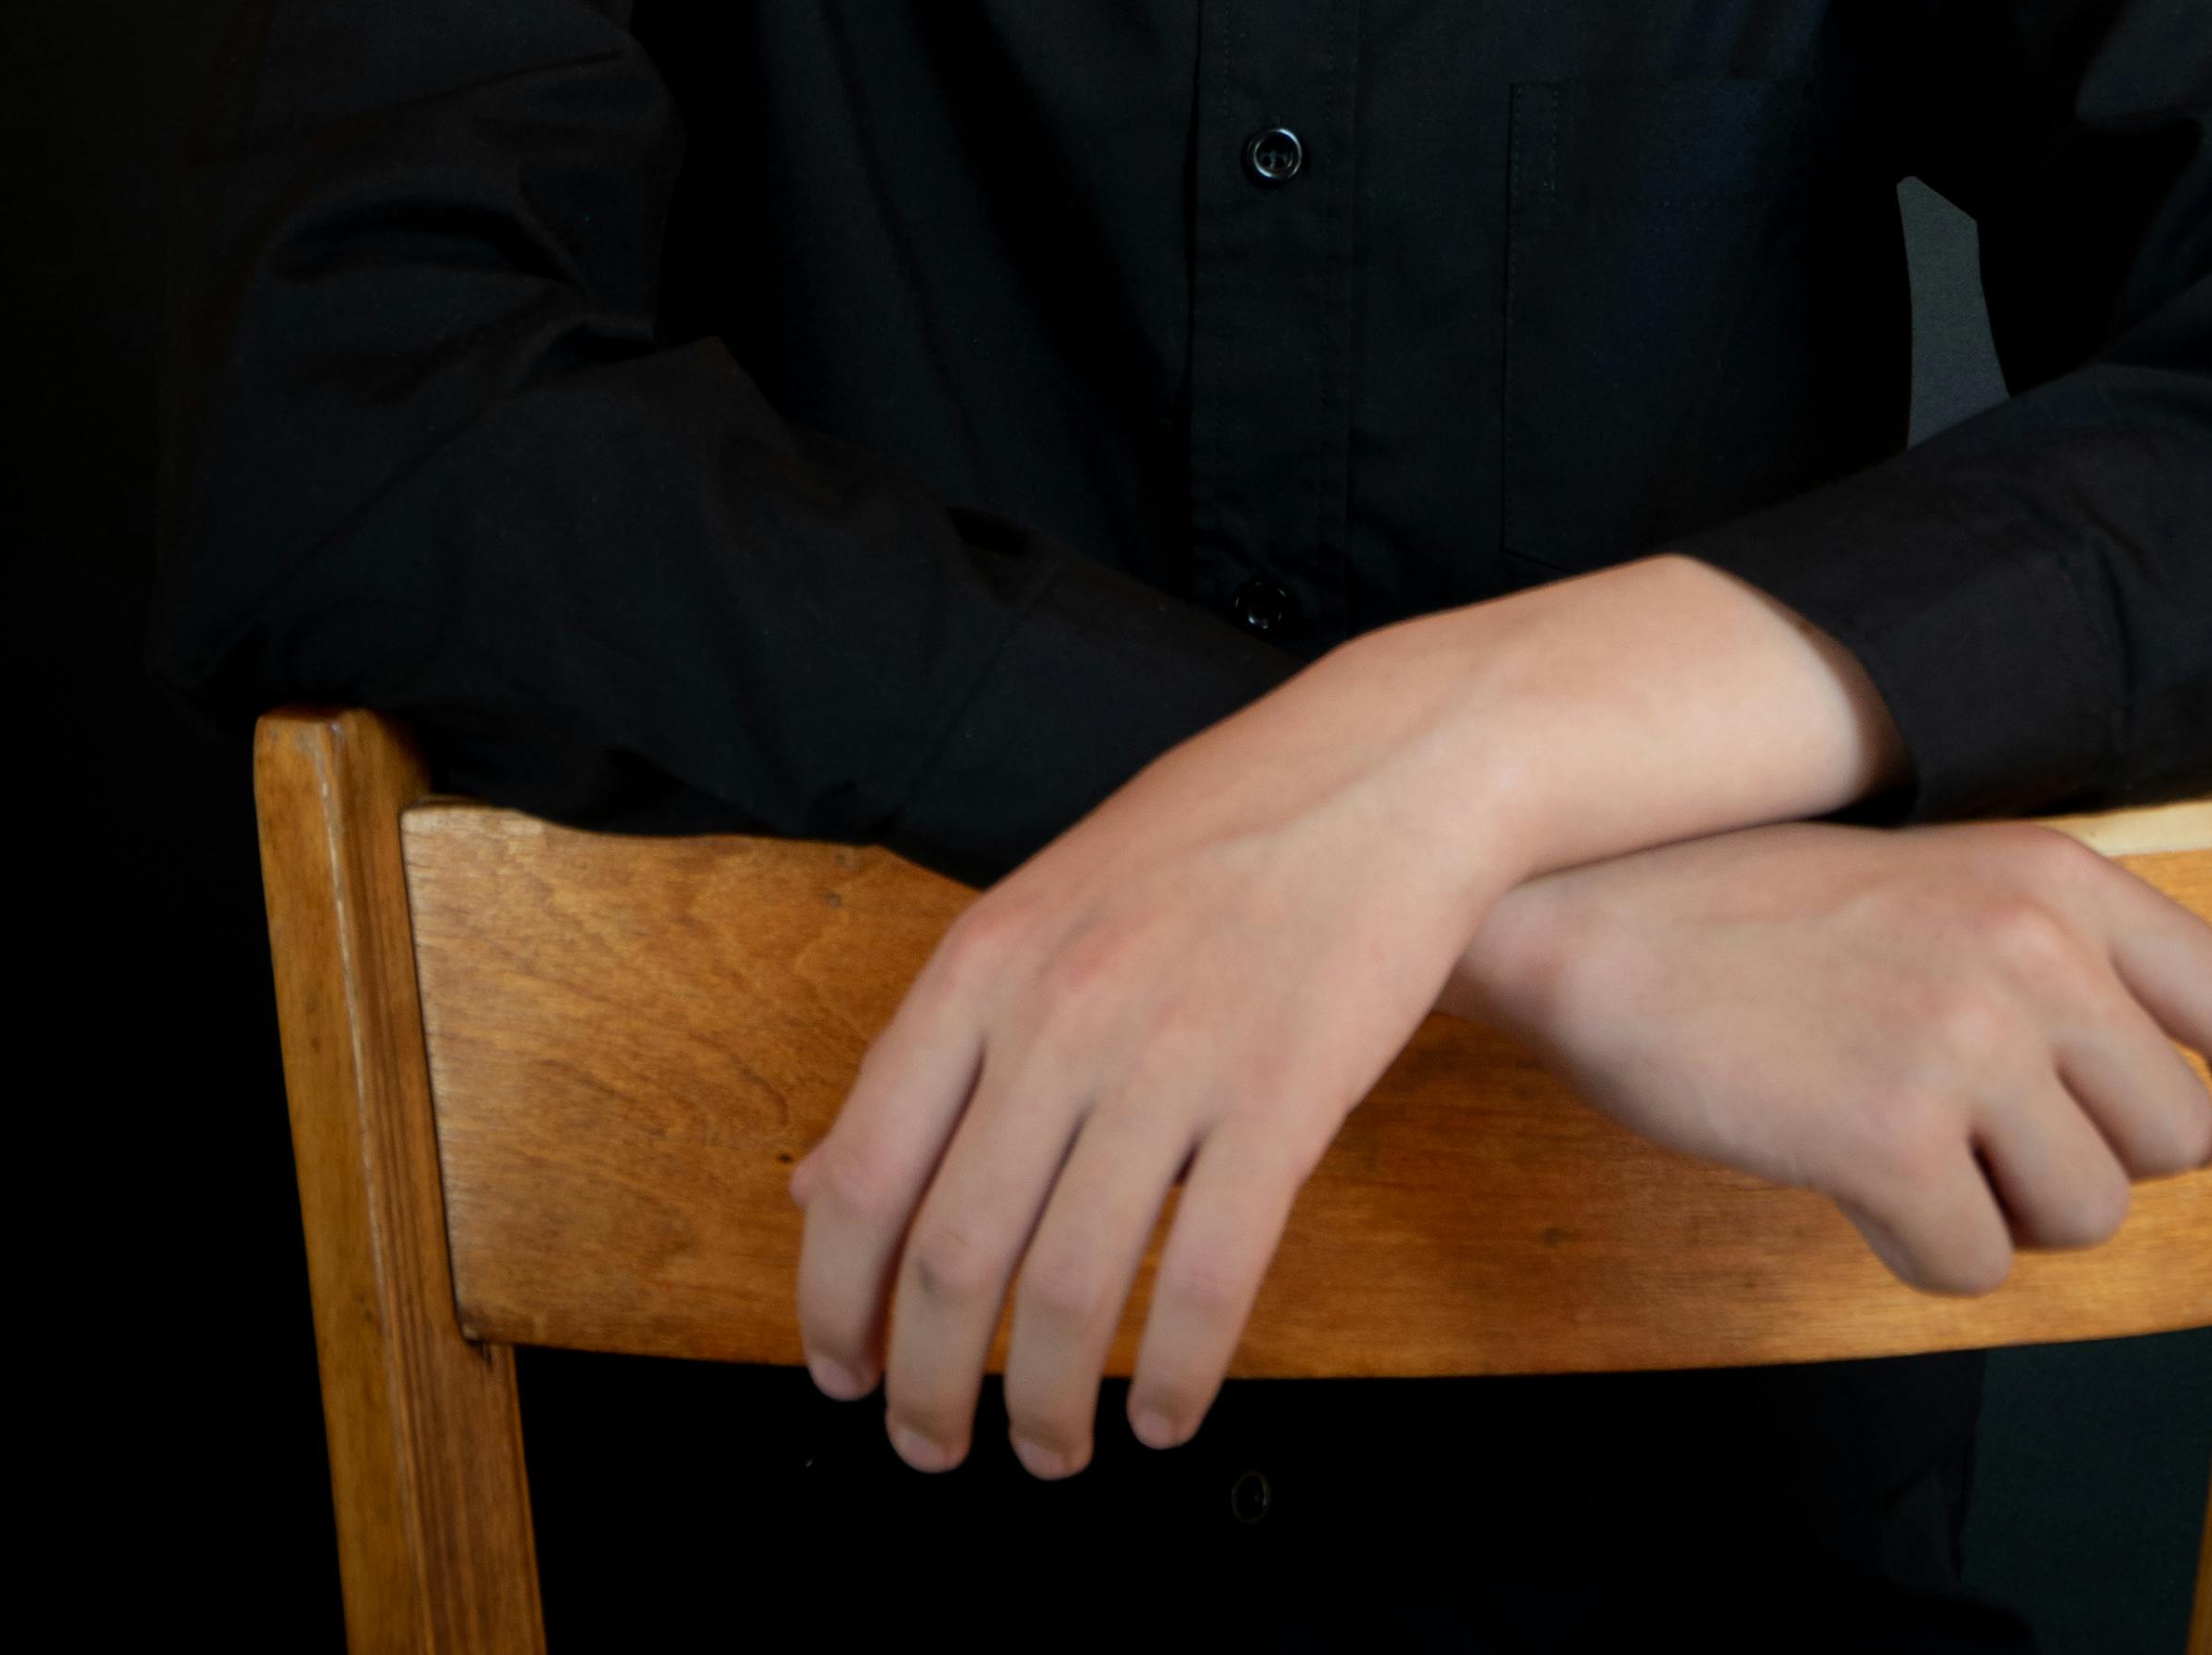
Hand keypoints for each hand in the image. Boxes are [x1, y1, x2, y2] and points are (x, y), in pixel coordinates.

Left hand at [789, 557, 1899, 1478]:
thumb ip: (940, 1043)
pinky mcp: (1285, 1094)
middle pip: (956, 1256)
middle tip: (935, 1447)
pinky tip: (1166, 1416)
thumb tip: (822, 1184)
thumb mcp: (1045, 903)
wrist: (1390, 763)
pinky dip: (1178, 1376)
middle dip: (930, 1384)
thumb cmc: (1218, 831)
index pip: (866, 1170)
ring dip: (1048, 1405)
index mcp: (986, 962)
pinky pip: (1210, 1278)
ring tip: (1052, 1449)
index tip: (840, 1374)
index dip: (837, 1300)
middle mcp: (1062, 1012)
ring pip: (1075, 1290)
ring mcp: (1174, 1054)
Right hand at [1445, 814, 2211, 1291]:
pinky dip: (1917, 1247)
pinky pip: (1973, 1268)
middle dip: (2091, 1164)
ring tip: (1906, 1140)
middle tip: (1985, 1133)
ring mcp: (1966, 1042)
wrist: (1591, 914)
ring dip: (2005, 1211)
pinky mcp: (1893, 1137)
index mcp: (2055, 875)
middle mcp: (2033, 949)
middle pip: (2169, 1140)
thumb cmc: (1755, 907)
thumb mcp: (1940, 881)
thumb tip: (2187, 1104)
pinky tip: (1847, 1174)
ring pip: (2084, 1219)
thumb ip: (2060, 961)